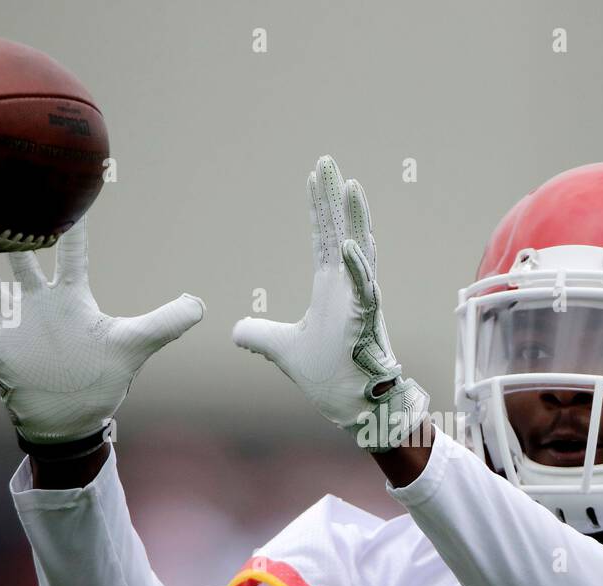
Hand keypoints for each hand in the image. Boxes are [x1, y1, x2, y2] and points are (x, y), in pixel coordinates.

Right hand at [0, 217, 204, 443]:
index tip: (65, 182)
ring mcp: (15, 323)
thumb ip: (166, 323)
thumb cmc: (101, 377)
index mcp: (71, 298)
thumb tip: (202, 304)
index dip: (72, 222)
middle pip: (23, 256)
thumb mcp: (136, 346)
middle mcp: (39, 302)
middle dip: (12, 226)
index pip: (72, 252)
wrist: (71, 417)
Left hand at [232, 155, 428, 451]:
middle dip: (334, 197)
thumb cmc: (332, 377)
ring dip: (355, 220)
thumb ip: (261, 336)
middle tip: (328, 162)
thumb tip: (236, 330)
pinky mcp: (366, 322)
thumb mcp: (283, 351)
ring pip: (360, 251)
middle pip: (341, 231)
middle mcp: (348, 288)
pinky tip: (344, 243)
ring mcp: (360, 302)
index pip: (324, 237)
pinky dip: (355, 267)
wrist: (354, 406)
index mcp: (331, 289)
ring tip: (351, 187)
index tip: (315, 177)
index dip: (319, 207)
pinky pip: (363, 289)